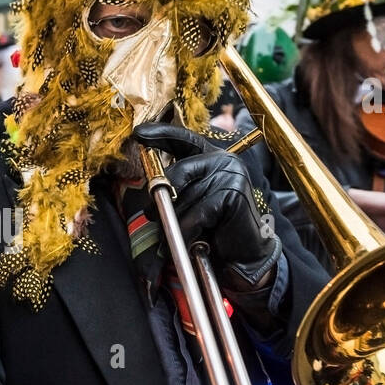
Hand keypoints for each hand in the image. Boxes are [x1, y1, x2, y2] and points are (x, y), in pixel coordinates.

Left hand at [133, 123, 279, 288]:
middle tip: (154, 217)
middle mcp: (223, 160)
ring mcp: (229, 175)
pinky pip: (195, 216)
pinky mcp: (233, 195)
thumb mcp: (193, 201)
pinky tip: (194, 241)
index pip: (184, 139)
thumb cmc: (215, 226)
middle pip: (175, 174)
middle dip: (159, 199)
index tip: (138, 133)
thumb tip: (152, 188)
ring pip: (183, 199)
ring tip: (184, 235)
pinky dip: (188, 233)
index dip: (160, 134)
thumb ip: (177, 188)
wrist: (246, 250)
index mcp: (212, 156)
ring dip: (176, 223)